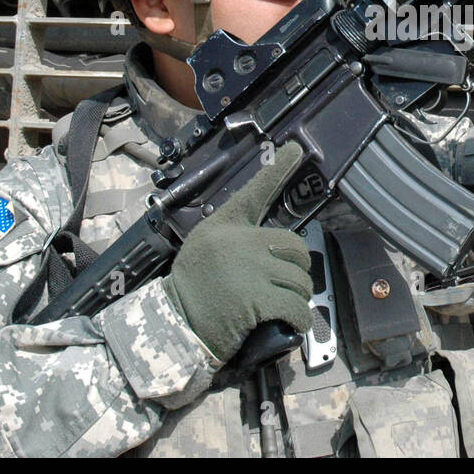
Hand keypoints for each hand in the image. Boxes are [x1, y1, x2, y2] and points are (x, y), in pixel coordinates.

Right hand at [164, 142, 312, 362]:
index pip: (257, 192)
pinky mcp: (256, 300)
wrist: (174, 324)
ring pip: (300, 281)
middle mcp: (240, 242)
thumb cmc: (193, 287)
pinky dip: (297, 319)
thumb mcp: (207, 246)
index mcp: (227, 226)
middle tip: (280, 285)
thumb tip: (276, 242)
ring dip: (296, 297)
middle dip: (296, 270)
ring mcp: (250, 270)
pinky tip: (287, 322)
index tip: (295, 149)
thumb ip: (237, 237)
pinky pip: (296, 306)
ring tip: (275, 306)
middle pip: (296, 248)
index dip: (279, 169)